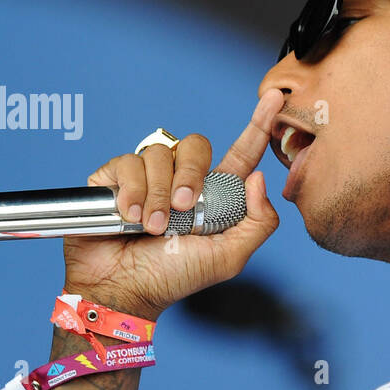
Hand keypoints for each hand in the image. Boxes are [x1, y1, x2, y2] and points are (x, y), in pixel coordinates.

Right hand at [61, 88, 284, 318]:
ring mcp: (147, 177)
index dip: (258, 125)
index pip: (240, 153)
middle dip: (190, 174)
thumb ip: (257, 223)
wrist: (123, 290)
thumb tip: (259, 178)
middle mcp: (181, 180)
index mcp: (213, 195)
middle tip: (182, 209)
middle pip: (195, 145)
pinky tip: (127, 217)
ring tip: (150, 227)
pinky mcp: (113, 178)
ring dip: (157, 195)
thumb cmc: (174, 277)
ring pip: (158, 154)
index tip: (275, 99)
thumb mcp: (229, 257)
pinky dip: (130, 192)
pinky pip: (127, 163)